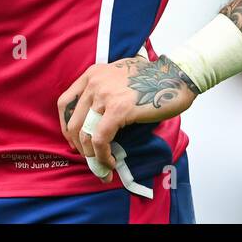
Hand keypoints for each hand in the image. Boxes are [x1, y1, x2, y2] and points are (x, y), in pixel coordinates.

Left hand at [56, 55, 198, 174]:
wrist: (176, 77)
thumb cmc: (153, 79)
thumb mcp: (120, 75)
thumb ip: (106, 89)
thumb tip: (99, 116)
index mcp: (92, 74)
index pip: (64, 102)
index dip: (66, 126)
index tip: (74, 140)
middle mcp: (94, 83)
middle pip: (73, 121)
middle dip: (79, 147)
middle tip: (90, 159)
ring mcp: (105, 95)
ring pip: (84, 133)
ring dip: (91, 156)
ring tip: (102, 167)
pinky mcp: (118, 109)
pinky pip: (100, 139)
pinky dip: (103, 156)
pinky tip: (111, 162)